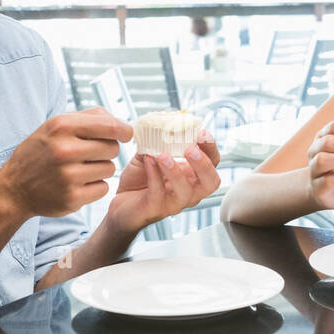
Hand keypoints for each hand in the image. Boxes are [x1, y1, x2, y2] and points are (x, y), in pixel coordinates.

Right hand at [0, 107, 132, 217]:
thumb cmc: (40, 152)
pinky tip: (78, 184)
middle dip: (106, 150)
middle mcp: (65, 150)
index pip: (110, 126)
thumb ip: (89, 118)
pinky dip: (95, 186)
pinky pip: (103, 188)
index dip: (124, 131)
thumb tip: (122, 124)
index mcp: (62, 126)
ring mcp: (68, 176)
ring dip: (100, 169)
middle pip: (112, 148)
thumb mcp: (55, 126)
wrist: (14, 188)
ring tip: (80, 169)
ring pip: (110, 169)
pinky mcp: (72, 198)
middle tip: (89, 154)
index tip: (126, 134)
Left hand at [106, 132, 221, 234]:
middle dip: (203, 165)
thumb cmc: (140, 179)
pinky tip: (148, 161)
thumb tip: (159, 124)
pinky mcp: (155, 209)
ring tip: (163, 156)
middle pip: (210, 182)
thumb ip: (156, 141)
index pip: (213, 162)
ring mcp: (174, 202)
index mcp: (192, 175)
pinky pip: (158, 194)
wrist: (120, 201)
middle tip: (190, 150)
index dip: (211, 148)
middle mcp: (189, 190)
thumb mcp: (150, 154)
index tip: (202, 133)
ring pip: (185, 192)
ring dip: (176, 173)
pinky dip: (154, 176)